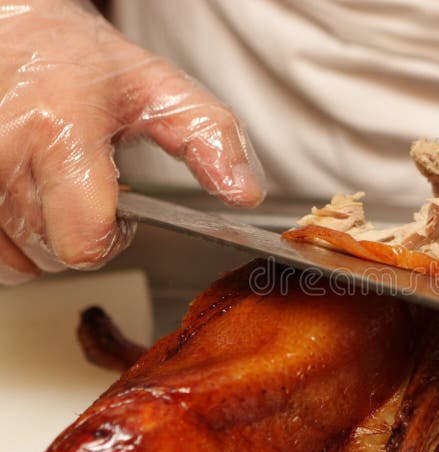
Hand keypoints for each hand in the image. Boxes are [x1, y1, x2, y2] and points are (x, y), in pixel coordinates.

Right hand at [0, 0, 265, 283]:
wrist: (13, 32)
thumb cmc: (84, 64)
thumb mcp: (162, 91)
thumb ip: (211, 139)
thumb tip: (243, 192)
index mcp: (59, 132)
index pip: (83, 241)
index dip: (111, 238)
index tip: (118, 213)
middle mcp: (1, 154)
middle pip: (55, 255)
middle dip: (83, 232)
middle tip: (88, 185)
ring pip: (18, 260)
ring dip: (46, 235)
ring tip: (57, 185)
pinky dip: (13, 235)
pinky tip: (29, 195)